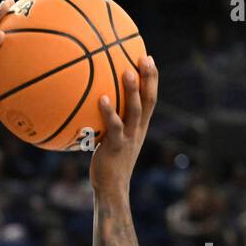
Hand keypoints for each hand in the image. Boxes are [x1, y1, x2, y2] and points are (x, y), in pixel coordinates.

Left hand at [89, 55, 157, 198]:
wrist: (112, 188)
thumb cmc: (109, 163)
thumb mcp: (114, 140)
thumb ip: (110, 123)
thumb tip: (93, 104)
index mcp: (140, 127)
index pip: (151, 98)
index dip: (152, 78)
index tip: (147, 57)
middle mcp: (138, 130)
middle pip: (149, 100)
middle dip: (149, 78)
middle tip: (144, 57)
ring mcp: (129, 138)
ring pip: (135, 110)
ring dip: (133, 91)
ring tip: (127, 71)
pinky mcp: (115, 147)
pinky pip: (114, 127)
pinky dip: (108, 112)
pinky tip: (101, 99)